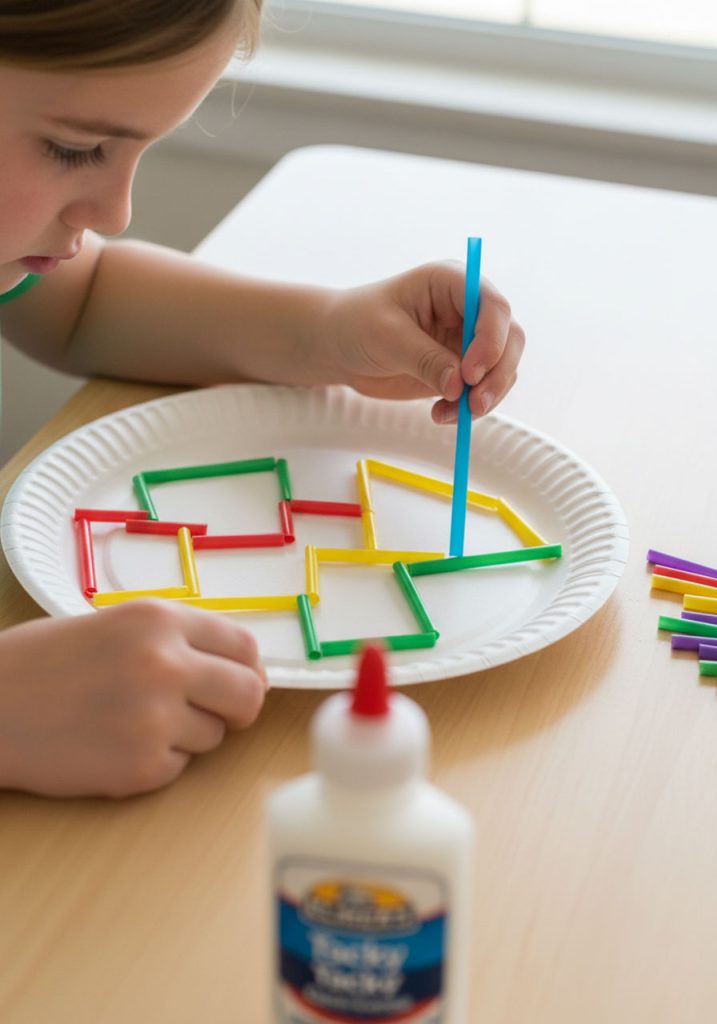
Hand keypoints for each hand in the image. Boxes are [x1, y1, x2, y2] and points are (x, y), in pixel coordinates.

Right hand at [0, 601, 266, 797]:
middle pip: (249, 694)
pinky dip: (155, 763)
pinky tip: (114, 746)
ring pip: (214, 736)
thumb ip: (176, 640)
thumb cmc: (42, 663)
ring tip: (133, 723)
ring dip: (187, 736)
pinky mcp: (141, 766)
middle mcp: (167, 664)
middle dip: (239, 708)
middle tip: (218, 714)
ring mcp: (156, 718)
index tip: (238, 681)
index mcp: (161, 620)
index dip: (247, 669)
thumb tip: (234, 665)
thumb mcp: (116, 624)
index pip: (245, 647)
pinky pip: (178, 768)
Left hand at [323, 261, 524, 422]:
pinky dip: (469, 408)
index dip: (491, 340)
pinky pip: (483, 390)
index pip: (492, 305)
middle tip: (475, 404)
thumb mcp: (387, 338)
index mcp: (451, 283)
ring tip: (447, 414)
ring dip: (484, 397)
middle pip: (509, 338)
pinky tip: (441, 414)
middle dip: (497, 374)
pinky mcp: (462, 369)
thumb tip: (460, 387)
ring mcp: (468, 340)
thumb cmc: (356, 324)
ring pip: (503, 368)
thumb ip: (426, 359)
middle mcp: (467, 309)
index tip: (471, 374)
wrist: (338, 346)